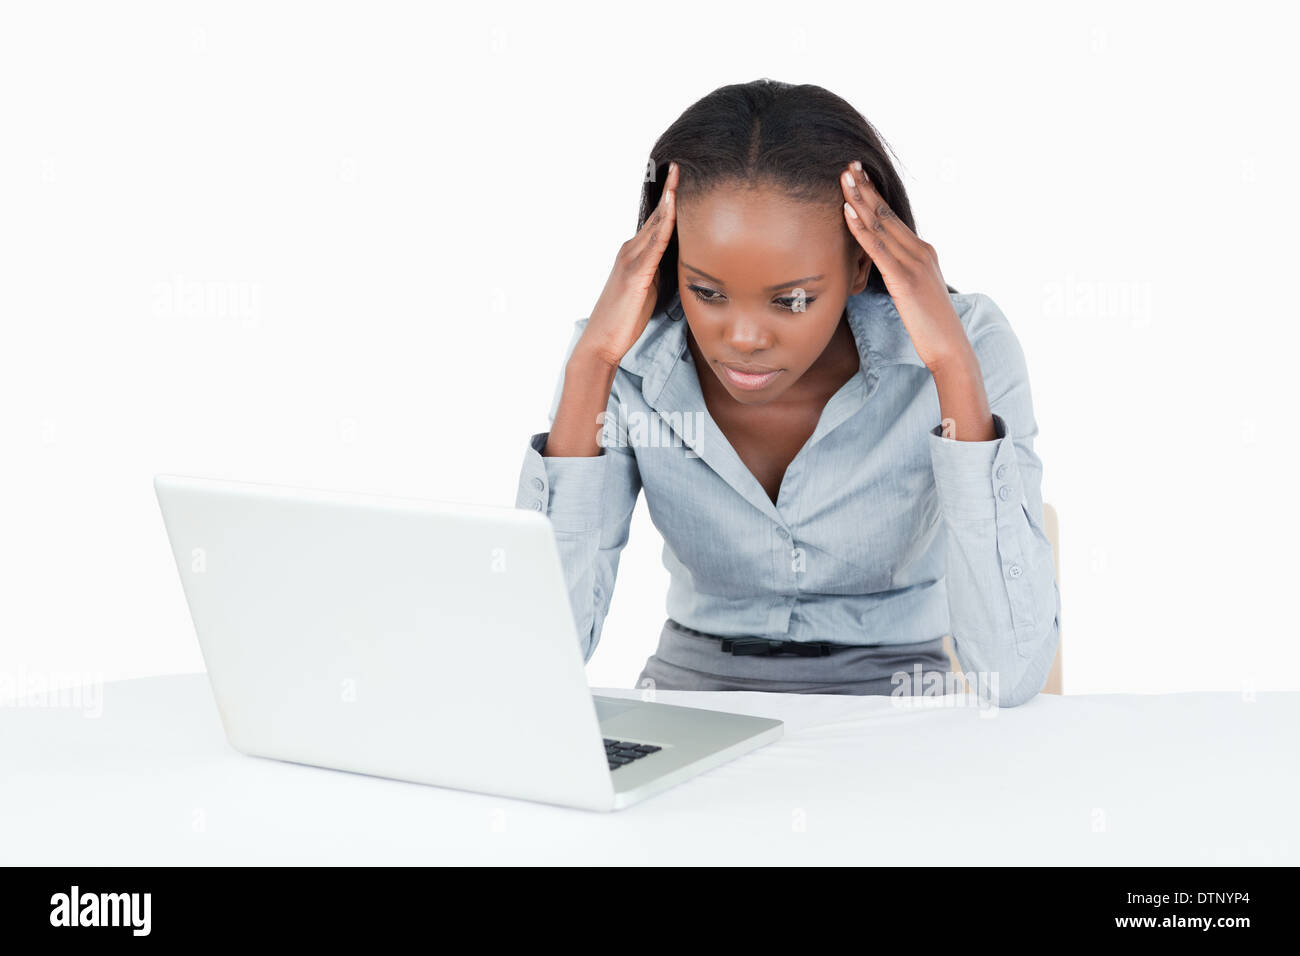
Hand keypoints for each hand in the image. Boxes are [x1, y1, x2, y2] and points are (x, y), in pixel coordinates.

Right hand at [579, 161, 680, 368]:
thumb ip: (659, 272)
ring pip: (655, 225)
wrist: (602, 342)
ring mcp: (631, 261)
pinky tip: (674, 210)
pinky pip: (654, 245)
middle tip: (682, 166)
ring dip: (669, 201)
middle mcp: (630, 252)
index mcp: (634, 255)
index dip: (669, 201)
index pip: (656, 222)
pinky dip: (665, 225)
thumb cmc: (624, 321)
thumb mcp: (647, 290)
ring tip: (680, 177)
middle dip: (670, 191)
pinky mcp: (636, 275)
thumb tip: (679, 263)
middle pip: (656, 216)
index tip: (681, 179)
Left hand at [840, 161, 967, 370]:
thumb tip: (882, 268)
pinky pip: (878, 249)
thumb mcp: (915, 292)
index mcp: (923, 252)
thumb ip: (900, 274)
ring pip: (881, 225)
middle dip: (865, 189)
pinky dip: (861, 229)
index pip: (893, 218)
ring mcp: (914, 264)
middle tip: (848, 166)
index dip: (874, 195)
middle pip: (886, 214)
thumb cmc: (930, 325)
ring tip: (844, 179)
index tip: (858, 176)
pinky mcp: (904, 280)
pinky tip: (848, 212)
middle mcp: (920, 251)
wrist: (949, 347)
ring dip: (860, 200)